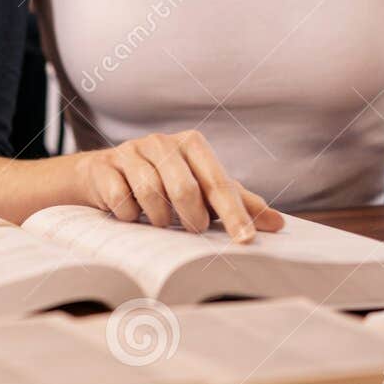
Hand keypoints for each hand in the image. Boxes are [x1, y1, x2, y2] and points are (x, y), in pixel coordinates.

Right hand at [75, 129, 284, 241]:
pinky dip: (129, 215)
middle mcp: (161, 142)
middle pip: (184, 188)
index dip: (233, 214)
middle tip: (192, 230)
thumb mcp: (201, 189)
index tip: (245, 241)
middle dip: (191, 218)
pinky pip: (121, 199)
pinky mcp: (105, 167)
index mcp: (191, 145)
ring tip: (160, 222)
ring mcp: (130, 151)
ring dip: (158, 218)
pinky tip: (131, 214)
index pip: (218, 183)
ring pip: (150, 193)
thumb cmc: (164, 182)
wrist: (105, 174)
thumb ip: (237, 204)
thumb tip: (279, 224)